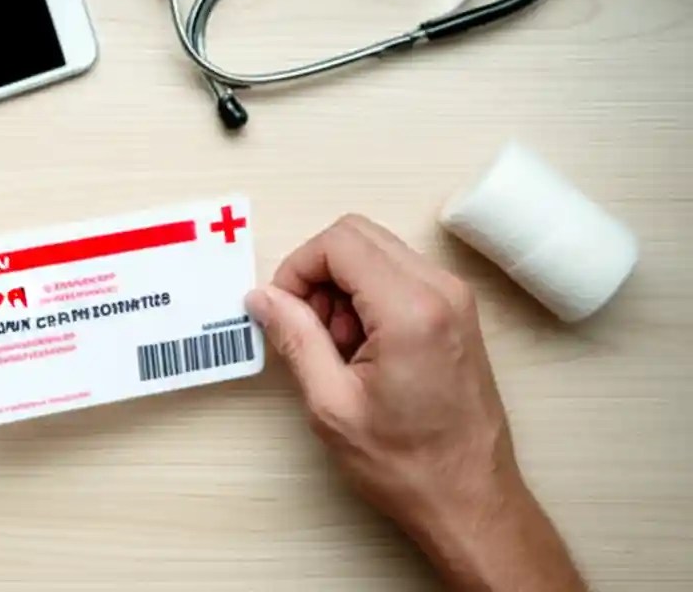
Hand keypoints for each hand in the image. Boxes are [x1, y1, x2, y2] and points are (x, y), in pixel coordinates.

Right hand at [246, 214, 584, 590]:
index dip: (298, 269)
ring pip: (376, 252)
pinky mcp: (457, 312)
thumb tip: (263, 298)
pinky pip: (398, 274)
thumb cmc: (408, 464)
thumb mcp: (332, 404)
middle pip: (358, 235)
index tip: (284, 310)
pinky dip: (367, 297)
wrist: (470, 499)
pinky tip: (361, 349)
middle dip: (318, 273)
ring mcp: (455, 298)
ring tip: (338, 348)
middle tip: (308, 329)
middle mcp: (441, 291)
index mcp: (411, 310)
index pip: (339, 242)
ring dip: (342, 287)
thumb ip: (294, 338)